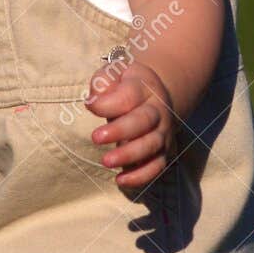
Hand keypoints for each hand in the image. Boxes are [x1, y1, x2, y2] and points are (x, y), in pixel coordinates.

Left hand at [84, 59, 178, 188]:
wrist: (156, 95)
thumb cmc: (126, 85)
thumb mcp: (115, 73)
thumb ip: (103, 82)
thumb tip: (93, 102)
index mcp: (145, 87)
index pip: (129, 95)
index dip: (109, 103)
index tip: (90, 106)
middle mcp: (158, 110)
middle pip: (144, 120)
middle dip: (120, 131)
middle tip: (96, 138)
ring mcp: (163, 132)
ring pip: (151, 145)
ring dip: (129, 155)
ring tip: (106, 161)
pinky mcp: (163, 152)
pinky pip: (156, 167)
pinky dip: (141, 176)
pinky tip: (120, 180)